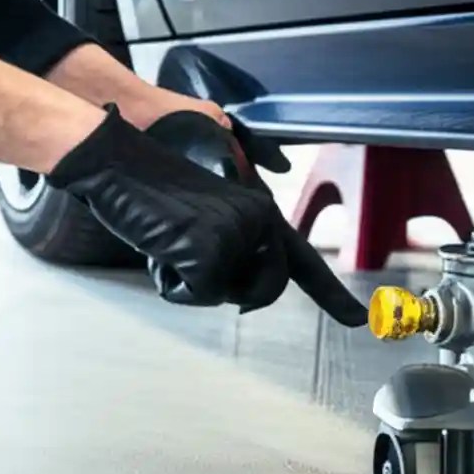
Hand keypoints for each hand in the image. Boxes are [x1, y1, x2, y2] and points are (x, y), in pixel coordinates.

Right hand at [45, 105, 366, 325]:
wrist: (115, 153)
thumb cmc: (149, 178)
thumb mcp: (206, 201)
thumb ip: (236, 231)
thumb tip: (258, 246)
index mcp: (261, 209)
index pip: (304, 260)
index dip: (332, 295)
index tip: (359, 320)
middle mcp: (261, 220)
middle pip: (262, 292)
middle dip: (222, 287)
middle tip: (185, 251)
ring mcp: (238, 234)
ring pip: (223, 294)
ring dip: (190, 280)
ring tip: (168, 237)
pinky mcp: (211, 251)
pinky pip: (196, 295)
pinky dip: (170, 281)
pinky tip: (157, 244)